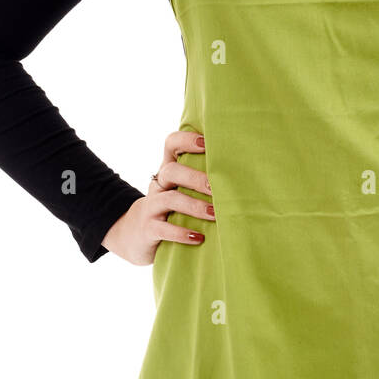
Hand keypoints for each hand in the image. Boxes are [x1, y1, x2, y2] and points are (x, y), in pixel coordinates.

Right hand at [101, 129, 213, 264]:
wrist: (136, 235)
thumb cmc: (171, 208)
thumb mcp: (181, 189)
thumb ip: (201, 179)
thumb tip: (242, 174)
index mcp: (168, 170)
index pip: (171, 144)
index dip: (187, 140)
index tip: (207, 143)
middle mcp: (159, 184)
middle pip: (171, 171)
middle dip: (195, 178)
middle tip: (216, 187)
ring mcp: (152, 206)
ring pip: (170, 199)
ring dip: (194, 206)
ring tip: (214, 214)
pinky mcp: (148, 229)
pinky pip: (164, 229)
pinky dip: (182, 233)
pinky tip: (199, 237)